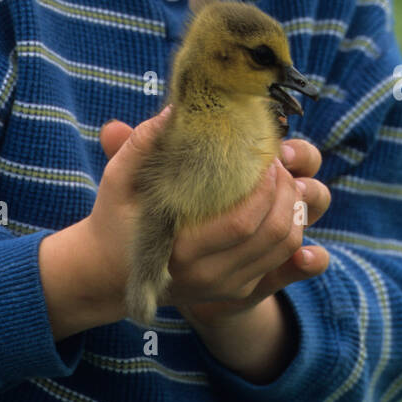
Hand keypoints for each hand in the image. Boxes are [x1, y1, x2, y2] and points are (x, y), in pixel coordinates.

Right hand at [97, 119, 330, 325]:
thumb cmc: (114, 219)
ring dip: (293, 208)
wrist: (107, 274)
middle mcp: (209, 278)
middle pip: (273, 235)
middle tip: (279, 162)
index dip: (264, 187)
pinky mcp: (238, 291)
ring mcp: (226, 288)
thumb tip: (175, 111)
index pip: (242, 222)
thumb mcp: (117, 180)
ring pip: (284, 249)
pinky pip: (281, 261)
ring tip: (282, 177)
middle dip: (286, 192)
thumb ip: (140, 145)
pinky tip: (280, 201)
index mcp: (181, 252)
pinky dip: (290, 228)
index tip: (264, 155)